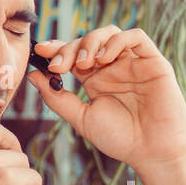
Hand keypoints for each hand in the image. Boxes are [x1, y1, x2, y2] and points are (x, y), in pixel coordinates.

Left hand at [27, 27, 185, 174]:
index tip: (40, 52)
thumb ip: (57, 98)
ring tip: (83, 62)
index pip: (73, 54)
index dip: (57, 48)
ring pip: (110, 33)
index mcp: (96, 79)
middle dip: (70, 47)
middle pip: (88, 41)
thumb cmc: (120, 139)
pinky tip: (104, 57)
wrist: (152, 152)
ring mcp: (134, 63)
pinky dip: (117, 40)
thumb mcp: (82, 118)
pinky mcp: (153, 62)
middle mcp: (114, 67)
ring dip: (92, 41)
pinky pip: (137, 37)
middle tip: (59, 65)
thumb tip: (32, 76)